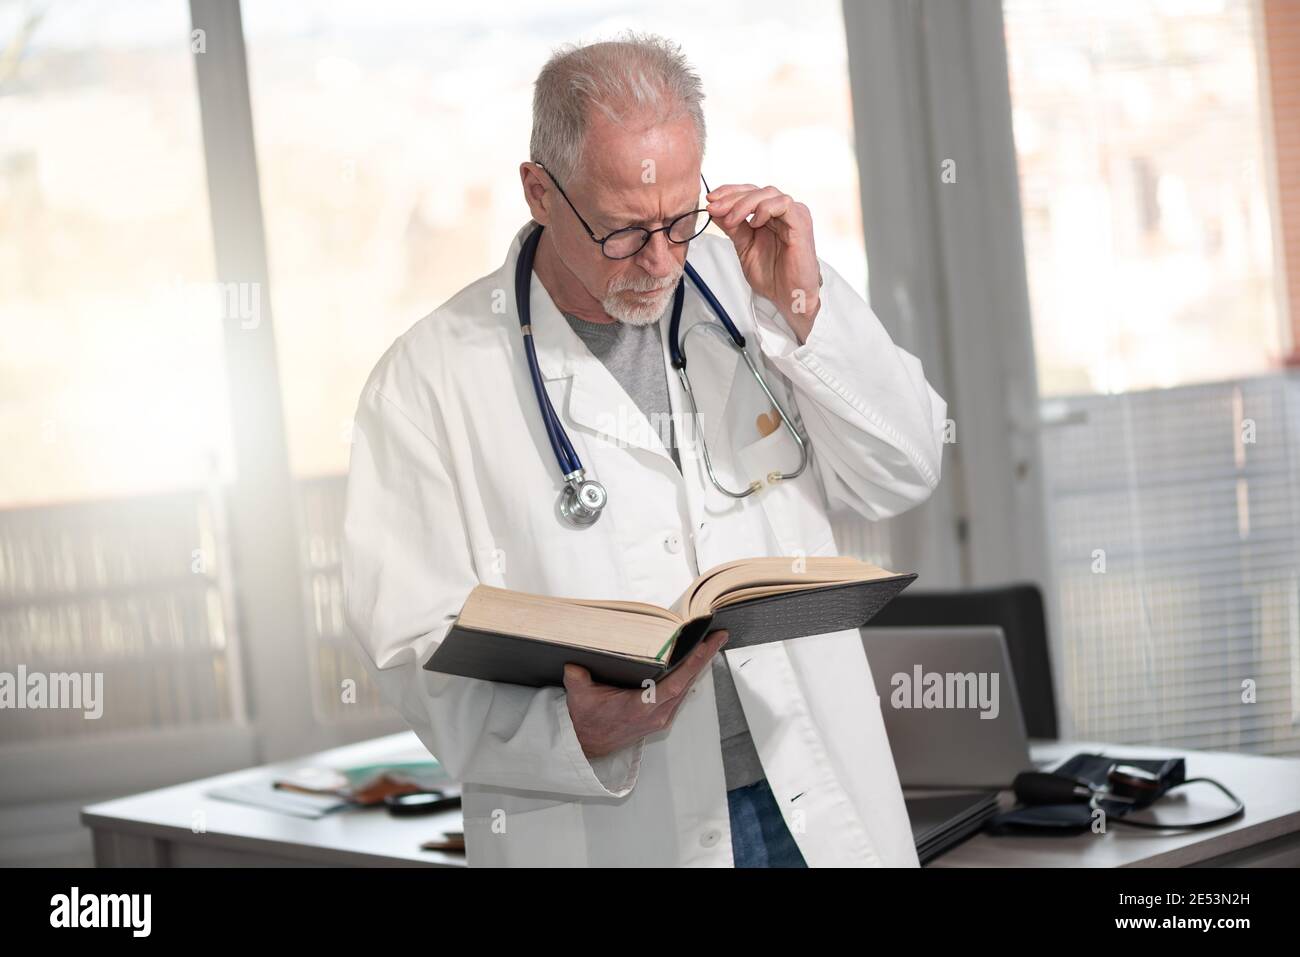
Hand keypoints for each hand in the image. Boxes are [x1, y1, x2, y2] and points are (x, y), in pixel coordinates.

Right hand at [563, 629, 729, 758]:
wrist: (588, 744)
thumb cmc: (586, 719)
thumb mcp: (579, 697)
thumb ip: (577, 679)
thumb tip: (574, 666)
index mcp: (640, 708)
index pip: (674, 684)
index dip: (692, 665)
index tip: (706, 646)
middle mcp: (656, 715)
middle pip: (688, 683)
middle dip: (704, 658)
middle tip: (719, 636)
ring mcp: (661, 718)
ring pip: (687, 689)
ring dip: (699, 667)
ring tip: (711, 644)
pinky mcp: (661, 718)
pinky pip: (681, 694)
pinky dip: (690, 677)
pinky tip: (696, 663)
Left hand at [706, 184, 820, 342]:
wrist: (788, 296)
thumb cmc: (772, 275)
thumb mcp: (744, 247)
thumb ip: (733, 227)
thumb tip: (714, 210)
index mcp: (769, 215)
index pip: (748, 192)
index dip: (729, 192)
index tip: (710, 201)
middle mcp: (782, 211)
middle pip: (755, 190)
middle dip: (731, 198)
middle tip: (714, 208)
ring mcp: (793, 215)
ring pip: (768, 193)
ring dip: (745, 204)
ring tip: (731, 221)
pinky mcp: (801, 223)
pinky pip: (784, 205)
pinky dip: (765, 209)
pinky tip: (755, 223)